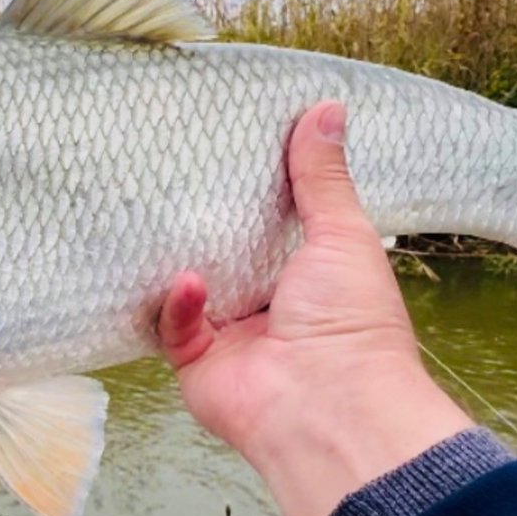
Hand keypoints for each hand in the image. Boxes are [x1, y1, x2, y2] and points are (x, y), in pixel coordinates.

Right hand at [156, 101, 471, 515]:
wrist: (329, 407)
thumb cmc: (353, 325)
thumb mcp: (342, 234)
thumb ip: (322, 177)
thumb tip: (326, 107)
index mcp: (312, 278)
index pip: (275, 228)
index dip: (255, 193)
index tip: (230, 151)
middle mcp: (270, 308)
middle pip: (227, 256)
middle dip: (206, 225)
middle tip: (178, 175)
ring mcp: (232, 338)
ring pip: (191, 290)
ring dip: (182, 259)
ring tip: (162, 215)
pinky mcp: (197, 364)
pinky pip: (173, 326)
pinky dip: (179, 304)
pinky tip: (189, 283)